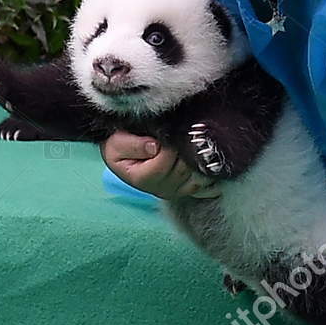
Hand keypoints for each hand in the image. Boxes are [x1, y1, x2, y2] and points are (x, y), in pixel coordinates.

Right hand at [101, 131, 220, 200]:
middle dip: (183, 148)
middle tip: (180, 133)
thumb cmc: (119, 149)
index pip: (166, 158)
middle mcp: (162, 189)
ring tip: (189, 142)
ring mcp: (177, 191)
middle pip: (184, 166)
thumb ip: (132, 145)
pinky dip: (209, 173)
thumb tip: (154, 146)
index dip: (167, 143)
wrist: (124, 156)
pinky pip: (207, 185)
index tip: (163, 133)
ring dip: (197, 157)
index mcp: (144, 179)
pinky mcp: (188, 190)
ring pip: (198, 174)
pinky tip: (204, 159)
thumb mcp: (116, 145)